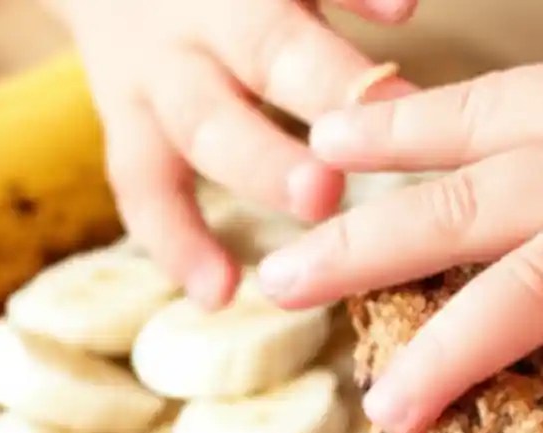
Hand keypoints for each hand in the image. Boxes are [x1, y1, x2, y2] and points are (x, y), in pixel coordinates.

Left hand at [52, 0, 415, 305]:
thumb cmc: (159, 23)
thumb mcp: (143, 85)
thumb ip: (207, 153)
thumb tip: (239, 285)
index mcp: (138, 102)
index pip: (146, 182)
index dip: (178, 240)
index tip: (220, 294)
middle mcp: (173, 55)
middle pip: (209, 118)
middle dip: (266, 161)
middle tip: (318, 197)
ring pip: (268, 42)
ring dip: (330, 83)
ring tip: (395, 112)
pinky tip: (404, 10)